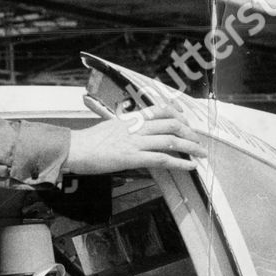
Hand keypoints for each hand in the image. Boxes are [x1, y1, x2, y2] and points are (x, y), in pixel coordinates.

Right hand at [65, 101, 205, 175]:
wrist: (74, 149)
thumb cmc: (87, 142)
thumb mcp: (109, 129)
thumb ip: (126, 130)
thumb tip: (137, 136)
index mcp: (130, 119)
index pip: (160, 109)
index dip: (177, 114)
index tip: (186, 120)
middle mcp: (136, 127)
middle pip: (171, 124)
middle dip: (189, 133)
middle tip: (198, 141)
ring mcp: (135, 142)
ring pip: (170, 140)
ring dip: (190, 147)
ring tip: (201, 154)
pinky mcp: (132, 157)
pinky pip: (161, 159)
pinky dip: (179, 162)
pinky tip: (189, 166)